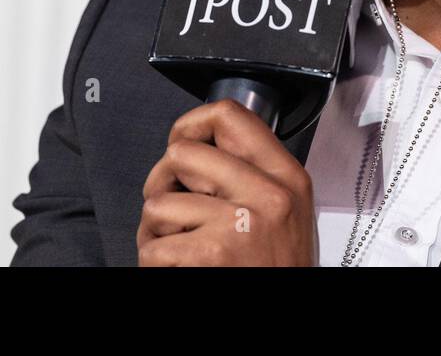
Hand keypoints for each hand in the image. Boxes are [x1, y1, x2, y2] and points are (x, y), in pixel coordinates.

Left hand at [137, 98, 318, 265]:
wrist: (285, 325)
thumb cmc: (279, 269)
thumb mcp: (288, 210)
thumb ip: (254, 173)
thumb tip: (201, 142)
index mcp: (287, 177)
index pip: (230, 115)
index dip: (191, 123)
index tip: (182, 142)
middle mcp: (268, 194)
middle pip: (181, 153)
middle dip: (162, 183)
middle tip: (172, 209)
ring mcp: (240, 222)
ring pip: (157, 203)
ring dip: (155, 231)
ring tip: (177, 247)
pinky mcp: (213, 253)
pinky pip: (153, 247)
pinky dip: (155, 262)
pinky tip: (179, 268)